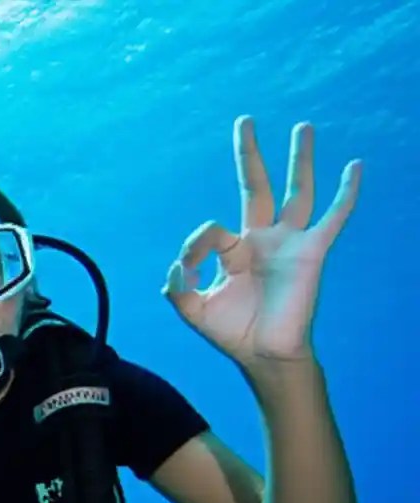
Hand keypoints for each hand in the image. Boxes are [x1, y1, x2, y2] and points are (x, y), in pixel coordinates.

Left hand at [163, 116, 362, 365]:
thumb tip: (175, 266)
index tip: (191, 269)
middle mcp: (263, 240)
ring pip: (296, 191)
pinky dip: (345, 192)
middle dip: (249, 154)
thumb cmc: (233, 333)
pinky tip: (355, 167)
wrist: (265, 355)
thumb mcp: (193, 310)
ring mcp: (289, 243)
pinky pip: (334, 217)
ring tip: (302, 126)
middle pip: (256, 185)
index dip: (195, 246)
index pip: (210, 229)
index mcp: (235, 251)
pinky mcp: (312, 252)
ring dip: (299, 159)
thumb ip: (177, 288)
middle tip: (244, 120)